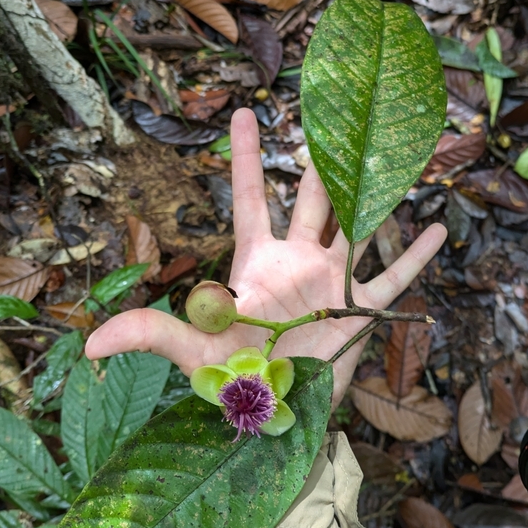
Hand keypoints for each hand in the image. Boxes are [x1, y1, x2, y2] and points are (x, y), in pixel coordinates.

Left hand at [85, 108, 446, 406]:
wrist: (275, 417)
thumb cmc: (231, 381)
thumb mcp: (193, 352)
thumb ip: (149, 334)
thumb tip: (89, 341)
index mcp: (256, 263)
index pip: (251, 197)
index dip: (248, 156)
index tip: (244, 110)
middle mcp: (297, 262)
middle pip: (314, 199)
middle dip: (324, 159)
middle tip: (338, 114)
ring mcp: (332, 282)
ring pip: (357, 225)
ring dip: (376, 193)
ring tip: (394, 154)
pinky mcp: (360, 311)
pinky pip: (392, 277)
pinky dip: (416, 256)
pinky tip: (438, 227)